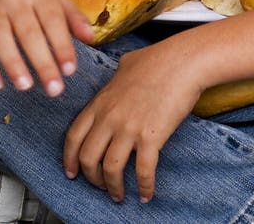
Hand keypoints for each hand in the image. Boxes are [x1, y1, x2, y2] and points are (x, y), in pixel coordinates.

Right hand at [0, 0, 92, 94]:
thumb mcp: (55, 0)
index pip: (53, 20)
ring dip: (12, 63)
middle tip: (54, 89)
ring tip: (25, 86)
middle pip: (28, 32)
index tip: (70, 70)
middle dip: (42, 62)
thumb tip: (91, 38)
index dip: (62, 45)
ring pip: (0, 37)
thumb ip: (74, 18)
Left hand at [63, 43, 201, 203]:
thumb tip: (118, 77)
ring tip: (119, 195)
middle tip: (99, 186)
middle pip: (88, 158)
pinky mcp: (151, 137)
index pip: (74, 136)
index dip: (69, 158)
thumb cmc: (159, 59)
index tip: (72, 171)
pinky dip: (144, 187)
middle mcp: (110, 117)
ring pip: (110, 169)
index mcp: (101, 101)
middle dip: (91, 178)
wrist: (183, 61)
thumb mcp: (127, 64)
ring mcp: (129, 128)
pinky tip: (147, 194)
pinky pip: (143, 171)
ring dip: (113, 187)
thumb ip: (116, 77)